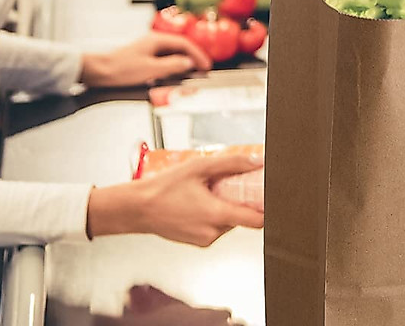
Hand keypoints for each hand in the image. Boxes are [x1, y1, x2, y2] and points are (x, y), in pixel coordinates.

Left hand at [81, 31, 211, 87]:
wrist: (98, 72)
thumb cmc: (120, 69)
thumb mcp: (150, 70)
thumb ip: (172, 66)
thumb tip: (188, 63)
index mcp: (157, 40)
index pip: (184, 44)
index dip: (198, 54)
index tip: (206, 65)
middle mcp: (153, 42)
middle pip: (179, 47)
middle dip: (193, 58)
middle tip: (203, 69)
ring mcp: (148, 49)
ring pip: (172, 54)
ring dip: (183, 63)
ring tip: (192, 73)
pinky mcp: (142, 58)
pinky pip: (163, 60)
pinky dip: (173, 67)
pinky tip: (173, 75)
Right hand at [137, 150, 265, 245]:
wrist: (139, 208)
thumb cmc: (165, 187)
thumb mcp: (200, 166)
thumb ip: (232, 163)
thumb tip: (257, 161)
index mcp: (216, 215)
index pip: (256, 220)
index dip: (265, 207)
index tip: (266, 194)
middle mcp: (212, 233)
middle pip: (241, 217)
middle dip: (239, 199)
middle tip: (228, 182)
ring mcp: (204, 240)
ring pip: (228, 222)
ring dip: (225, 206)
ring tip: (208, 191)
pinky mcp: (197, 242)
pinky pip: (215, 228)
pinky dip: (213, 214)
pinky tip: (199, 201)